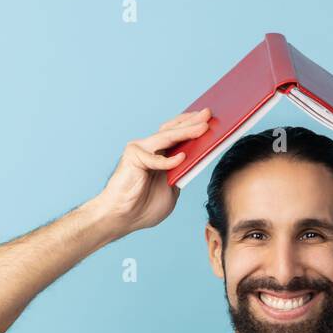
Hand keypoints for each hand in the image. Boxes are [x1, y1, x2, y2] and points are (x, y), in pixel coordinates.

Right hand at [92, 108, 210, 236]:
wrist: (122, 219)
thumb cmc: (144, 207)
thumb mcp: (172, 190)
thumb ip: (181, 174)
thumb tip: (198, 159)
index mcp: (159, 155)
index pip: (177, 134)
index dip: (192, 125)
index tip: (210, 119)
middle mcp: (149, 148)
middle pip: (173, 130)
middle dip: (192, 122)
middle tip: (209, 113)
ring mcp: (140, 150)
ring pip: (166, 137)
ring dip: (186, 131)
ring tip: (203, 127)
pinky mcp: (133, 157)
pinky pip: (155, 158)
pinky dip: (168, 160)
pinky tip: (182, 158)